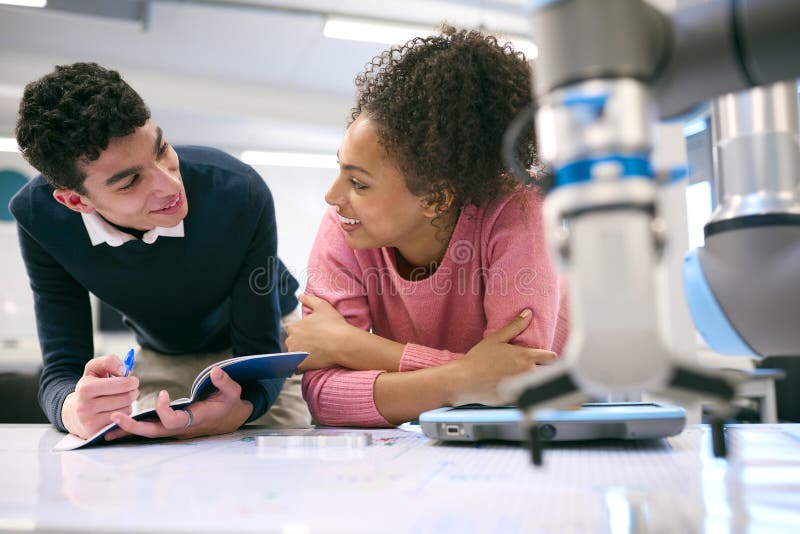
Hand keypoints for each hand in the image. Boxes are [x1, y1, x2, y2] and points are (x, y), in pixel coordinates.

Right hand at [62, 354, 139, 438]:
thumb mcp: (94, 369)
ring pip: (127, 410)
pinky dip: (123, 416)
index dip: (132, 381)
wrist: (73, 412)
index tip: (132, 381)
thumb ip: (109, 361)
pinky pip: (122, 423)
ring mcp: (90, 422)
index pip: (122, 384)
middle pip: (127, 397)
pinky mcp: (96, 433)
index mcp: (85, 388)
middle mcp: (85, 406)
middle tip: (130, 390)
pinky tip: (116, 412)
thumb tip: (124, 370)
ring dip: (128, 404)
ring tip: (120, 401)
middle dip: (133, 392)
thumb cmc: (89, 387)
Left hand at [104, 367, 252, 440]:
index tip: (161, 393)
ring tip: (106, 429)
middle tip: (114, 417)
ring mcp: (175, 429)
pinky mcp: (171, 427)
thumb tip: (216, 371)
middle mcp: (182, 428)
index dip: (164, 410)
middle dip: (134, 426)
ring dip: (129, 430)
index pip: (174, 421)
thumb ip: (225, 382)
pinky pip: (150, 430)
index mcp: (196, 420)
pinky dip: (134, 429)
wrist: (231, 419)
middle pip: (154, 432)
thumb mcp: (234, 392)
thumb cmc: (231, 404)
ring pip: (149, 433)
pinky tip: (117, 427)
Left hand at [286, 294, 354, 371]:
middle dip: (302, 344)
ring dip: (302, 356)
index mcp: (294, 327)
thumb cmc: (334, 324)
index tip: (316, 335)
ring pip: (294, 356)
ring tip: (317, 354)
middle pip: (293, 343)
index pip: (295, 331)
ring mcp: (294, 355)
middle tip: (317, 344)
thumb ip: (309, 299)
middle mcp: (290, 341)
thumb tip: (300, 296)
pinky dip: (302, 367)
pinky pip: (297, 368)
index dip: (305, 333)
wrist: (344, 344)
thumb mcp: (323, 306)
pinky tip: (312, 363)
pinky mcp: (300, 366)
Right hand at [452, 310, 556, 404]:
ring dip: (537, 382)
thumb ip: (515, 326)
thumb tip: (528, 313)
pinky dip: (526, 393)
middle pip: (551, 372)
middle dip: (547, 370)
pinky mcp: (517, 400)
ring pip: (541, 385)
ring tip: (525, 380)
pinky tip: (515, 390)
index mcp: (525, 356)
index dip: (549, 357)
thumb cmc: (478, 359)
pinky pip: (529, 397)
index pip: (551, 357)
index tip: (543, 358)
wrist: (464, 381)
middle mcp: (528, 372)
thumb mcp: (496, 339)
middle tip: (536, 368)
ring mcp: (523, 387)